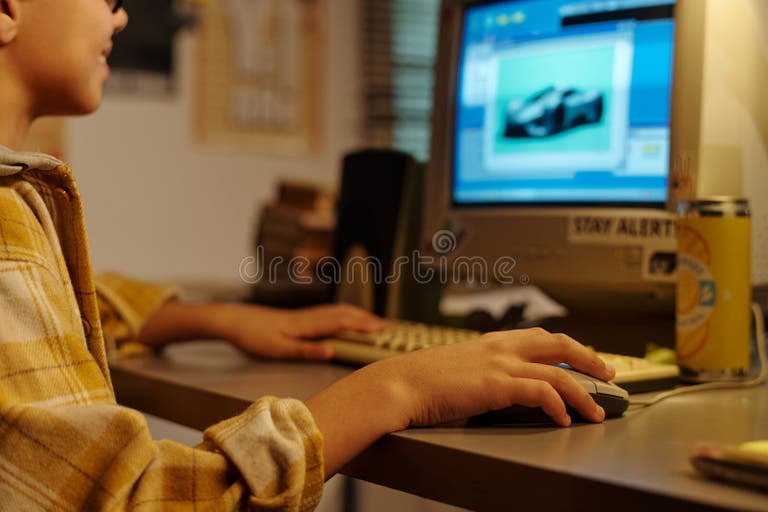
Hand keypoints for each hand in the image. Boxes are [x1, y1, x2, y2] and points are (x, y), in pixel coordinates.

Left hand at [219, 303, 387, 359]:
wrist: (234, 320)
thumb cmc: (254, 337)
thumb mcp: (278, 349)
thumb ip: (306, 350)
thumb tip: (332, 351)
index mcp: (307, 326)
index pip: (342, 323)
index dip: (364, 325)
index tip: (383, 329)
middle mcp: (309, 317)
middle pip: (344, 314)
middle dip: (366, 319)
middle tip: (386, 327)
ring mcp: (305, 315)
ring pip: (337, 311)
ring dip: (357, 315)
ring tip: (372, 321)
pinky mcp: (299, 317)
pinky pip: (328, 313)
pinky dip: (343, 314)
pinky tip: (344, 319)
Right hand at [378, 327, 615, 427]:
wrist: (398, 384)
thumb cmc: (418, 379)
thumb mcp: (455, 367)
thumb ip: (478, 371)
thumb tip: (490, 387)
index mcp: (490, 341)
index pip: (540, 337)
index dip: (567, 347)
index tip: (583, 358)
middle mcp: (500, 348)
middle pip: (559, 344)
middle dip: (589, 359)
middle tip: (607, 374)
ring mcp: (500, 365)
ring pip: (558, 372)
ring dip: (583, 393)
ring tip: (596, 411)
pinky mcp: (497, 385)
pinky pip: (541, 393)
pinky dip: (559, 406)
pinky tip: (564, 419)